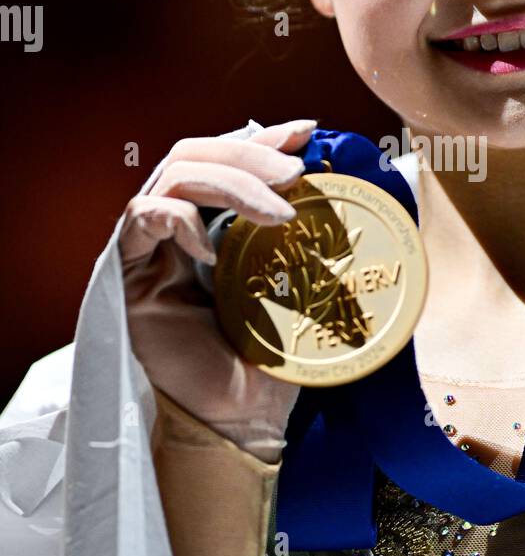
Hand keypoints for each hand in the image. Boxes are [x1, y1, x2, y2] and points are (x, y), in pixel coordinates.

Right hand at [118, 118, 315, 461]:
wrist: (237, 423)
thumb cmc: (267, 365)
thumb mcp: (300, 294)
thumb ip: (312, 251)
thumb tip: (366, 213)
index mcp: (214, 228)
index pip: (227, 159)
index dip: (264, 138)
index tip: (308, 131)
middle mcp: (178, 231)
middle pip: (196, 154)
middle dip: (248, 152)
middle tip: (296, 172)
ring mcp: (151, 251)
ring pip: (173, 175)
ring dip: (229, 180)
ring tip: (277, 211)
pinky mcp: (128, 277)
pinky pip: (139, 218)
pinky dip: (176, 218)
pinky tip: (211, 248)